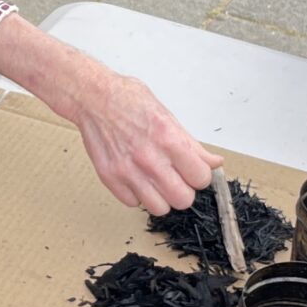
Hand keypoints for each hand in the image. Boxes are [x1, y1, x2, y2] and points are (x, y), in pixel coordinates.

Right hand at [58, 55, 219, 214]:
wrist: (93, 98)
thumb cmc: (129, 101)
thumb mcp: (167, 117)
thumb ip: (192, 145)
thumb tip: (213, 162)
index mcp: (168, 140)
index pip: (200, 178)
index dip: (199, 176)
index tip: (193, 172)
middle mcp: (149, 159)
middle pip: (183, 200)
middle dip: (184, 190)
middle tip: (176, 179)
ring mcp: (127, 171)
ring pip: (159, 208)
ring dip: (161, 197)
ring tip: (156, 181)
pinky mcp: (110, 178)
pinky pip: (133, 203)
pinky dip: (137, 194)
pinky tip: (136, 178)